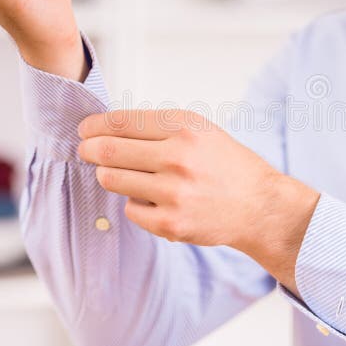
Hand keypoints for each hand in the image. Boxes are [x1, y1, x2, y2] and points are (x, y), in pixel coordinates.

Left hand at [77, 109, 320, 289]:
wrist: (259, 206)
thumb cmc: (228, 166)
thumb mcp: (201, 130)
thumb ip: (159, 127)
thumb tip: (108, 128)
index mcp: (185, 128)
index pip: (121, 122)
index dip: (94, 126)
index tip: (85, 129)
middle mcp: (178, 158)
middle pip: (108, 151)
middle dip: (89, 150)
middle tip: (86, 151)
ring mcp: (173, 193)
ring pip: (112, 180)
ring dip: (109, 176)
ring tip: (120, 175)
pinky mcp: (170, 223)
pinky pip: (130, 210)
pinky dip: (135, 204)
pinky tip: (153, 200)